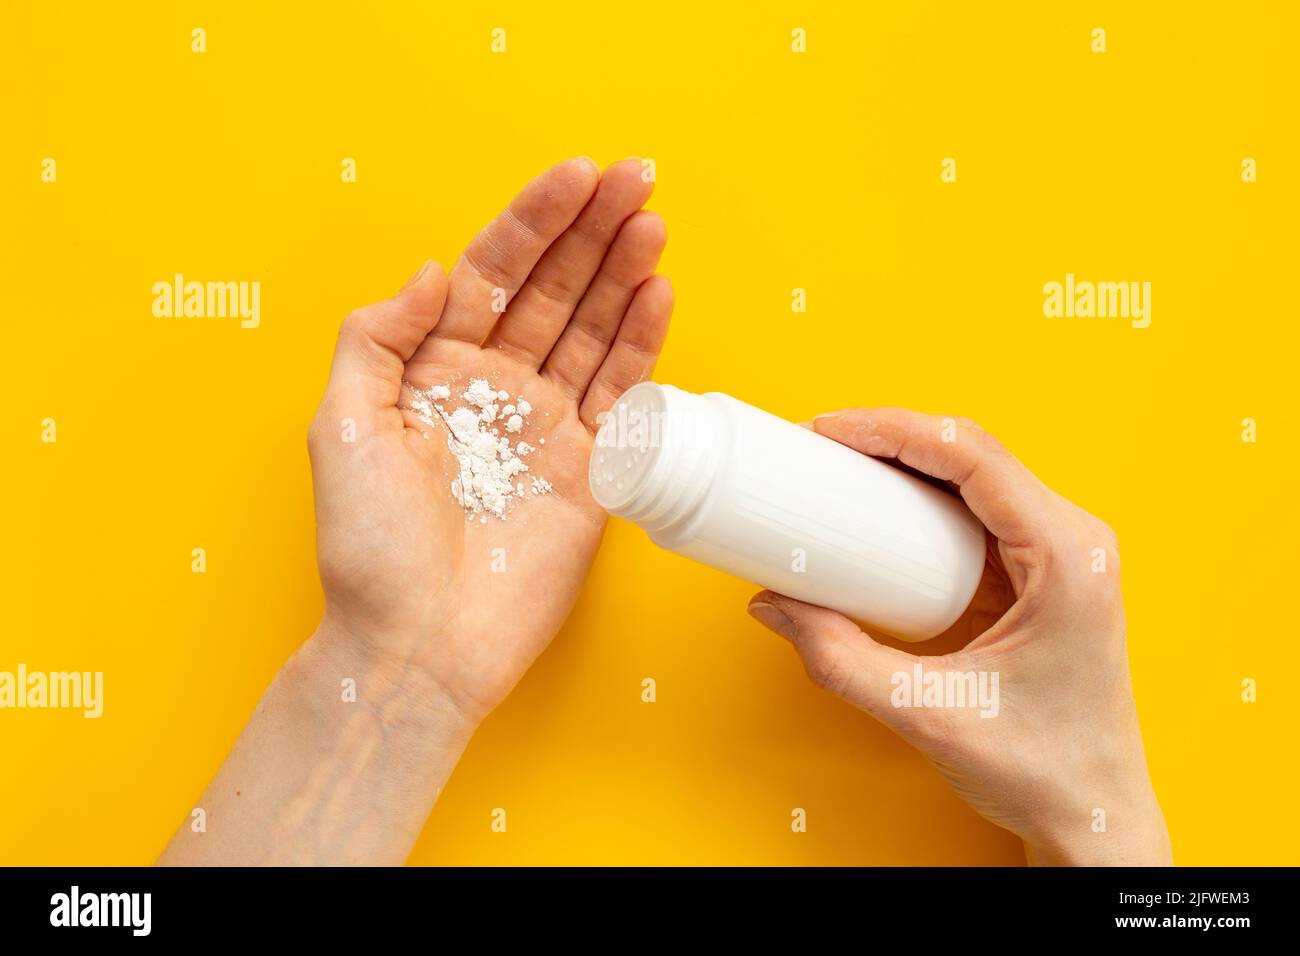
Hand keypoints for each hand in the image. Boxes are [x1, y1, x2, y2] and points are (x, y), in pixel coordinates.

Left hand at [310, 157, 671, 724]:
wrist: (418, 645)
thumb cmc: (369, 548)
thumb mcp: (340, 428)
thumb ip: (378, 338)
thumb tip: (436, 271)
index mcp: (435, 370)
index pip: (493, 274)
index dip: (534, 221)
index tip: (575, 176)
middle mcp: (495, 389)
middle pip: (553, 289)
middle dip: (593, 231)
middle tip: (636, 177)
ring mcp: (546, 426)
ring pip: (592, 330)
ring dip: (625, 274)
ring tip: (654, 222)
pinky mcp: (590, 470)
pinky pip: (621, 393)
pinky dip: (642, 344)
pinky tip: (659, 294)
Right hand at [746, 408, 1171, 865]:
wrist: (1091, 811)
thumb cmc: (1042, 769)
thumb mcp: (927, 713)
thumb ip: (840, 661)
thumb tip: (774, 605)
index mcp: (1066, 560)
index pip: (975, 457)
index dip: (896, 430)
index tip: (832, 431)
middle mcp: (1073, 542)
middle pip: (973, 453)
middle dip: (891, 437)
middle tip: (821, 444)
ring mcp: (1061, 554)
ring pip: (975, 475)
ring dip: (907, 461)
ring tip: (841, 465)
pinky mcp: (1040, 571)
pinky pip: (977, 511)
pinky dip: (923, 498)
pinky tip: (879, 505)